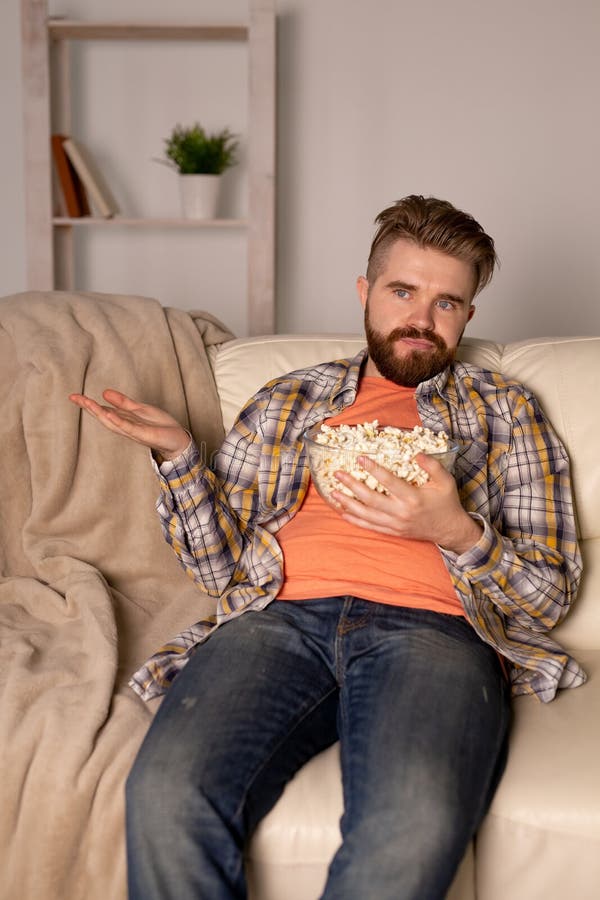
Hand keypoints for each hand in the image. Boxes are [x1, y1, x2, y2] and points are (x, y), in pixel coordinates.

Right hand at [69, 389, 190, 460]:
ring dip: (99, 412)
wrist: (178, 439)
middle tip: (74, 397)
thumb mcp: (140, 410)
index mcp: (124, 419)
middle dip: (88, 407)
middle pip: (103, 416)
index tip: (74, 396)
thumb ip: (123, 402)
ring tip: (86, 402)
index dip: (88, 404)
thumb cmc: (160, 426)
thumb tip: (104, 393)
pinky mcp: (143, 434)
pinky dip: (117, 420)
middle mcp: (125, 426)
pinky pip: (128, 427)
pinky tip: (108, 413)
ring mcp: (133, 431)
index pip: (103, 410)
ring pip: (112, 422)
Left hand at [331, 453, 482, 554]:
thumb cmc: (446, 502)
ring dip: (348, 503)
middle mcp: (401, 512)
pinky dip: (355, 520)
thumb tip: (416, 453)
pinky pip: (369, 526)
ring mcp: (395, 524)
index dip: (373, 469)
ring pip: (366, 514)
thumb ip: (432, 465)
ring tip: (333, 493)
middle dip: (352, 485)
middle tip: (338, 474)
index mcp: (413, 498)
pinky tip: (343, 512)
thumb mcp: (446, 481)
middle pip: (371, 498)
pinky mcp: (392, 531)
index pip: (389, 482)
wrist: (449, 529)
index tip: (360, 458)